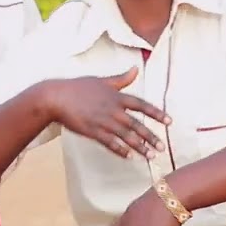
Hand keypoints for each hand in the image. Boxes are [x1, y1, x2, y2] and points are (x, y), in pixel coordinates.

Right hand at [43, 68, 170, 159]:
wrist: (56, 97)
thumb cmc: (78, 87)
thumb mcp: (102, 81)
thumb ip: (121, 78)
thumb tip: (136, 68)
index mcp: (116, 96)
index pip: (141, 105)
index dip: (156, 113)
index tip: (169, 122)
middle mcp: (113, 109)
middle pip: (136, 124)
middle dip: (151, 137)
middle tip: (161, 147)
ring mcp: (103, 121)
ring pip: (126, 136)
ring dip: (139, 147)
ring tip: (150, 156)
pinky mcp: (92, 131)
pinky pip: (110, 143)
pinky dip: (120, 150)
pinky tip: (129, 156)